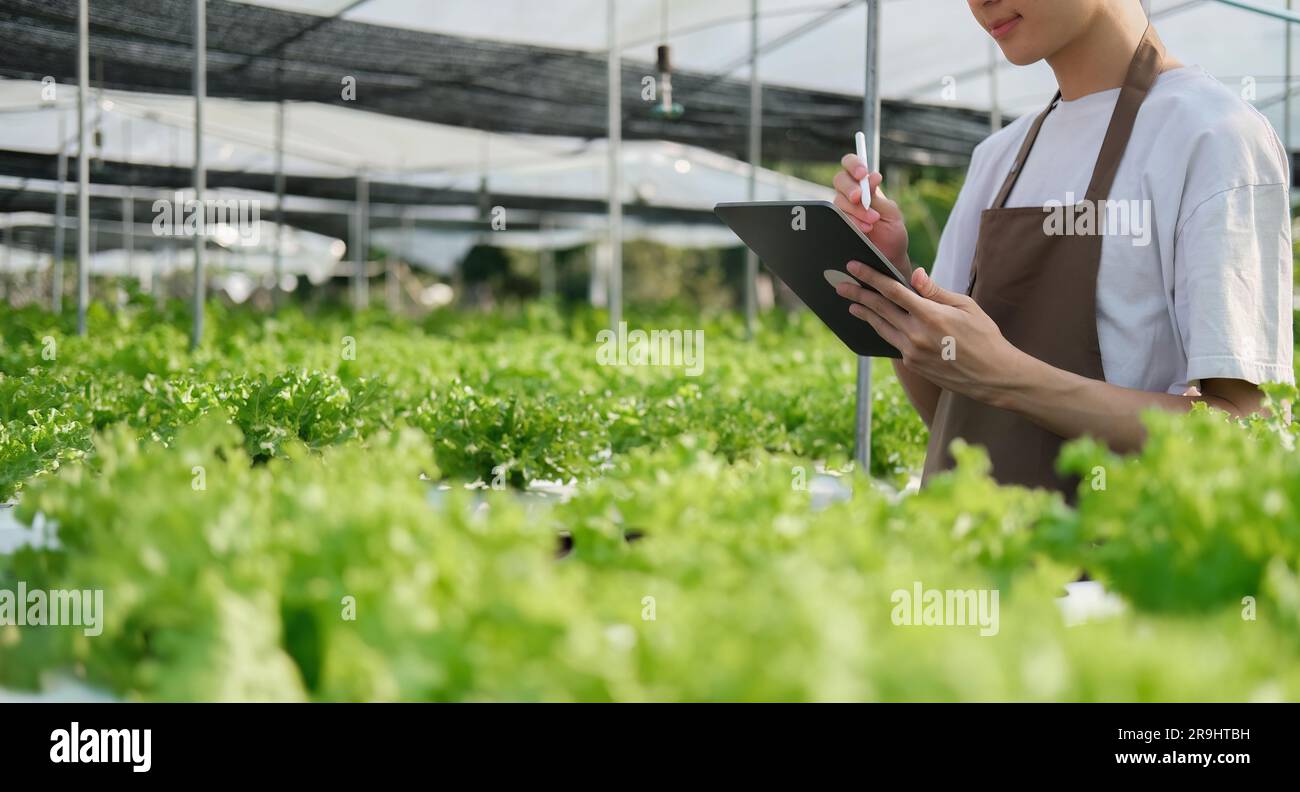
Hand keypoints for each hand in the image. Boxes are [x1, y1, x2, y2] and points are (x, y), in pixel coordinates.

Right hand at [833, 154, 909, 269]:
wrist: (888, 258)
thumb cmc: (891, 234)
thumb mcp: (891, 213)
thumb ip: (878, 197)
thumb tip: (871, 177)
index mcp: (865, 186)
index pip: (852, 165)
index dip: (854, 164)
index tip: (863, 173)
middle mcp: (851, 196)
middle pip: (840, 180)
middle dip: (850, 188)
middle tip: (861, 199)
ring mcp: (842, 211)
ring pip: (838, 201)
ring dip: (855, 210)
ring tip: (872, 222)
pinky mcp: (837, 226)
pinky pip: (836, 220)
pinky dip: (851, 223)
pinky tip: (864, 229)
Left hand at [835, 262, 1026, 405]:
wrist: (992, 376)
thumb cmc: (984, 336)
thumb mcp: (965, 306)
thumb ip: (935, 291)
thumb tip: (915, 274)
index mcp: (930, 315)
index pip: (892, 291)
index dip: (871, 277)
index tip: (854, 266)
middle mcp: (916, 334)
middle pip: (879, 308)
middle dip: (858, 294)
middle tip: (840, 284)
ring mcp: (912, 352)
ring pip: (881, 327)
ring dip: (864, 313)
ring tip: (851, 304)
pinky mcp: (912, 364)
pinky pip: (892, 341)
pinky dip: (881, 329)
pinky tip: (874, 322)